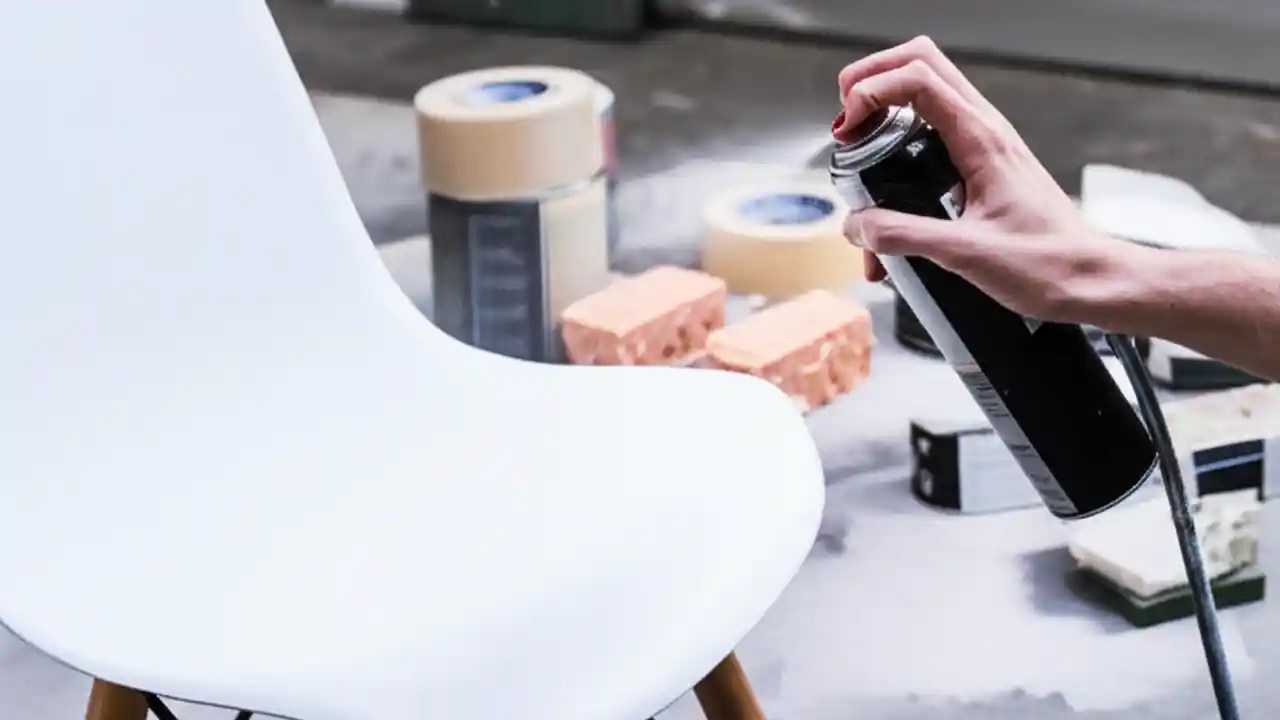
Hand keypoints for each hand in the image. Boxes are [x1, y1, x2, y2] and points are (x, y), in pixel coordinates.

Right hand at [832, 37, 1147, 324]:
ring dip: (882, 112)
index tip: (847, 132)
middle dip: (871, 81)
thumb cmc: (1049, 266)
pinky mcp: (980, 167)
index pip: (918, 78)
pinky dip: (898, 149)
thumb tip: (856, 225)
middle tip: (845, 122)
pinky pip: (931, 134)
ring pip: (923, 94)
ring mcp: (982, 145)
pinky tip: (886, 200)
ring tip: (858, 158)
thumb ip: (903, 235)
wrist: (1092, 282)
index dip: (871, 92)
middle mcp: (983, 131)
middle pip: (919, 64)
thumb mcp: (965, 255)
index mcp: (982, 140)